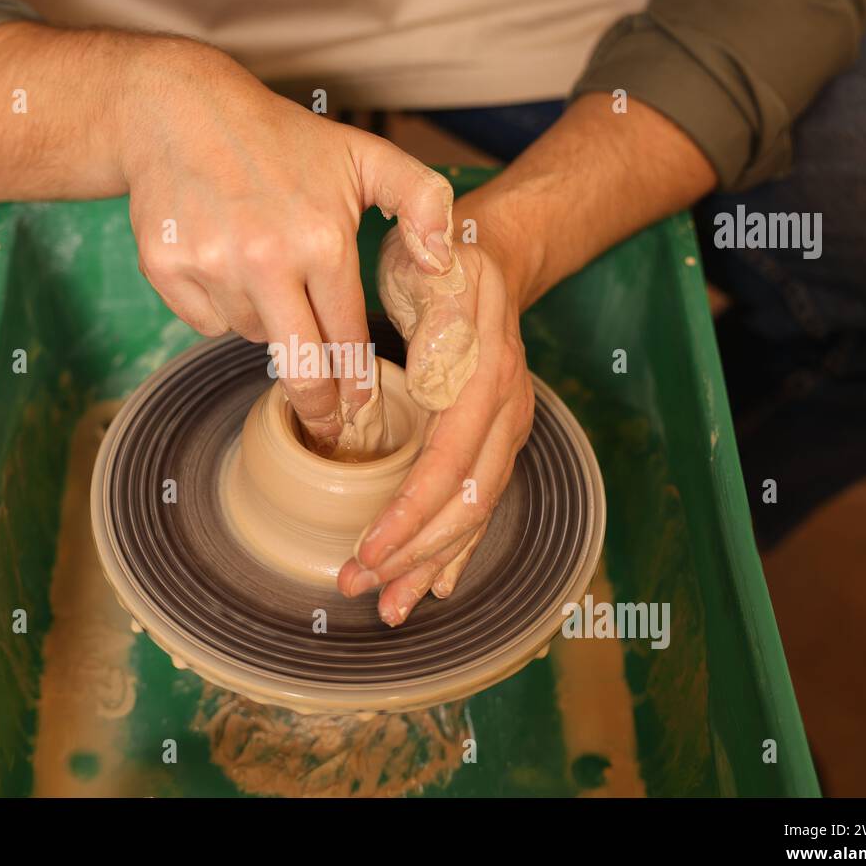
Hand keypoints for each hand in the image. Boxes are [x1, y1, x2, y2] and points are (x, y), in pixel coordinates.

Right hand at [121, 39, 454, 450]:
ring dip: (264, 324)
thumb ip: (423, 201)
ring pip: (249, 337)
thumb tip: (442, 262)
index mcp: (322, 240)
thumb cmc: (281, 139)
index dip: (356, 381)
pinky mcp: (167, 269)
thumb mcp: (364, 154)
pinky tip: (223, 263)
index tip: (361, 408)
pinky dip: (218, 307)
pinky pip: (204, 322)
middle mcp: (266, 258)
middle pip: (299, 366)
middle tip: (326, 426)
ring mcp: (211, 266)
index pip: (348, 338)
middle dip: (318, 407)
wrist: (180, 111)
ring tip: (264, 271)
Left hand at [337, 196, 537, 624]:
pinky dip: (456, 549)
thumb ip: (433, 296)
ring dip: (431, 564)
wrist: (489, 259)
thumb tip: (430, 335)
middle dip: (412, 553)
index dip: (409, 514)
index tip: (366, 550)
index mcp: (485, 377)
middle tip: (359, 586)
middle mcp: (504, 411)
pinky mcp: (495, 440)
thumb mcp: (430, 260)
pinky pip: (480, 503)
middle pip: (465, 502)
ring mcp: (506, 428)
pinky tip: (433, 585)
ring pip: (474, 513)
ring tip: (391, 606)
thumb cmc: (440, 262)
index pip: (448, 463)